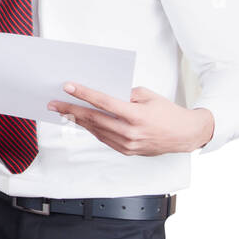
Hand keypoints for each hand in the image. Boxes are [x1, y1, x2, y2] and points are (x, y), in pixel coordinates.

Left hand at [48, 83, 214, 154]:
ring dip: (77, 120)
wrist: (185, 135)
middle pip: (94, 119)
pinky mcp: (126, 151)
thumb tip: (102, 93)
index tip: (68, 87)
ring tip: (63, 112)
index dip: (84, 94)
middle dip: (70, 110)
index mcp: (136, 116)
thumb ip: (125, 94)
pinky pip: (103, 138)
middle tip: (53, 104)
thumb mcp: (148, 96)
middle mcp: (130, 132)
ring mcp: (127, 144)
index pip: (104, 103)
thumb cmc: (168, 113)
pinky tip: (81, 121)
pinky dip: (91, 129)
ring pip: (96, 130)